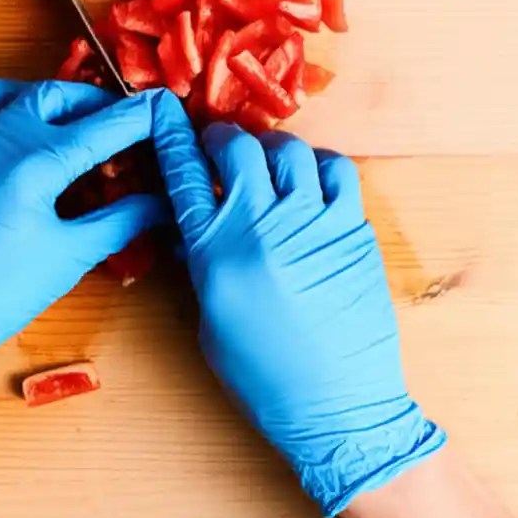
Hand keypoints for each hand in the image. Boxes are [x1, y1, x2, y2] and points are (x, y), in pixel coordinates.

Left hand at [0, 80, 168, 411]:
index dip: (136, 116)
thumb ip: (119, 221)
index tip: (159, 108)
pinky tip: (4, 151)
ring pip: (4, 94)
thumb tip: (161, 202)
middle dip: (88, 102)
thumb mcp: (68, 258)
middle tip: (109, 119)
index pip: (101, 126)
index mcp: (33, 164)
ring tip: (57, 125)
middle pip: (54, 95)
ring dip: (38, 103)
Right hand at [150, 93, 445, 517]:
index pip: (185, 175)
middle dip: (225, 138)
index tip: (165, 113)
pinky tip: (312, 179)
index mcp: (215, 253)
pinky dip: (320, 165)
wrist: (337, 404)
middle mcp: (261, 227)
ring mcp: (313, 224)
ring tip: (269, 163)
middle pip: (240, 149)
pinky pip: (338, 171)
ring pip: (290, 151)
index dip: (172, 136)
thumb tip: (192, 223)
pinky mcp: (353, 229)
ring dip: (273, 149)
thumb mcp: (210, 319)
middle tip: (223, 145)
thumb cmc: (263, 375)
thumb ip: (201, 262)